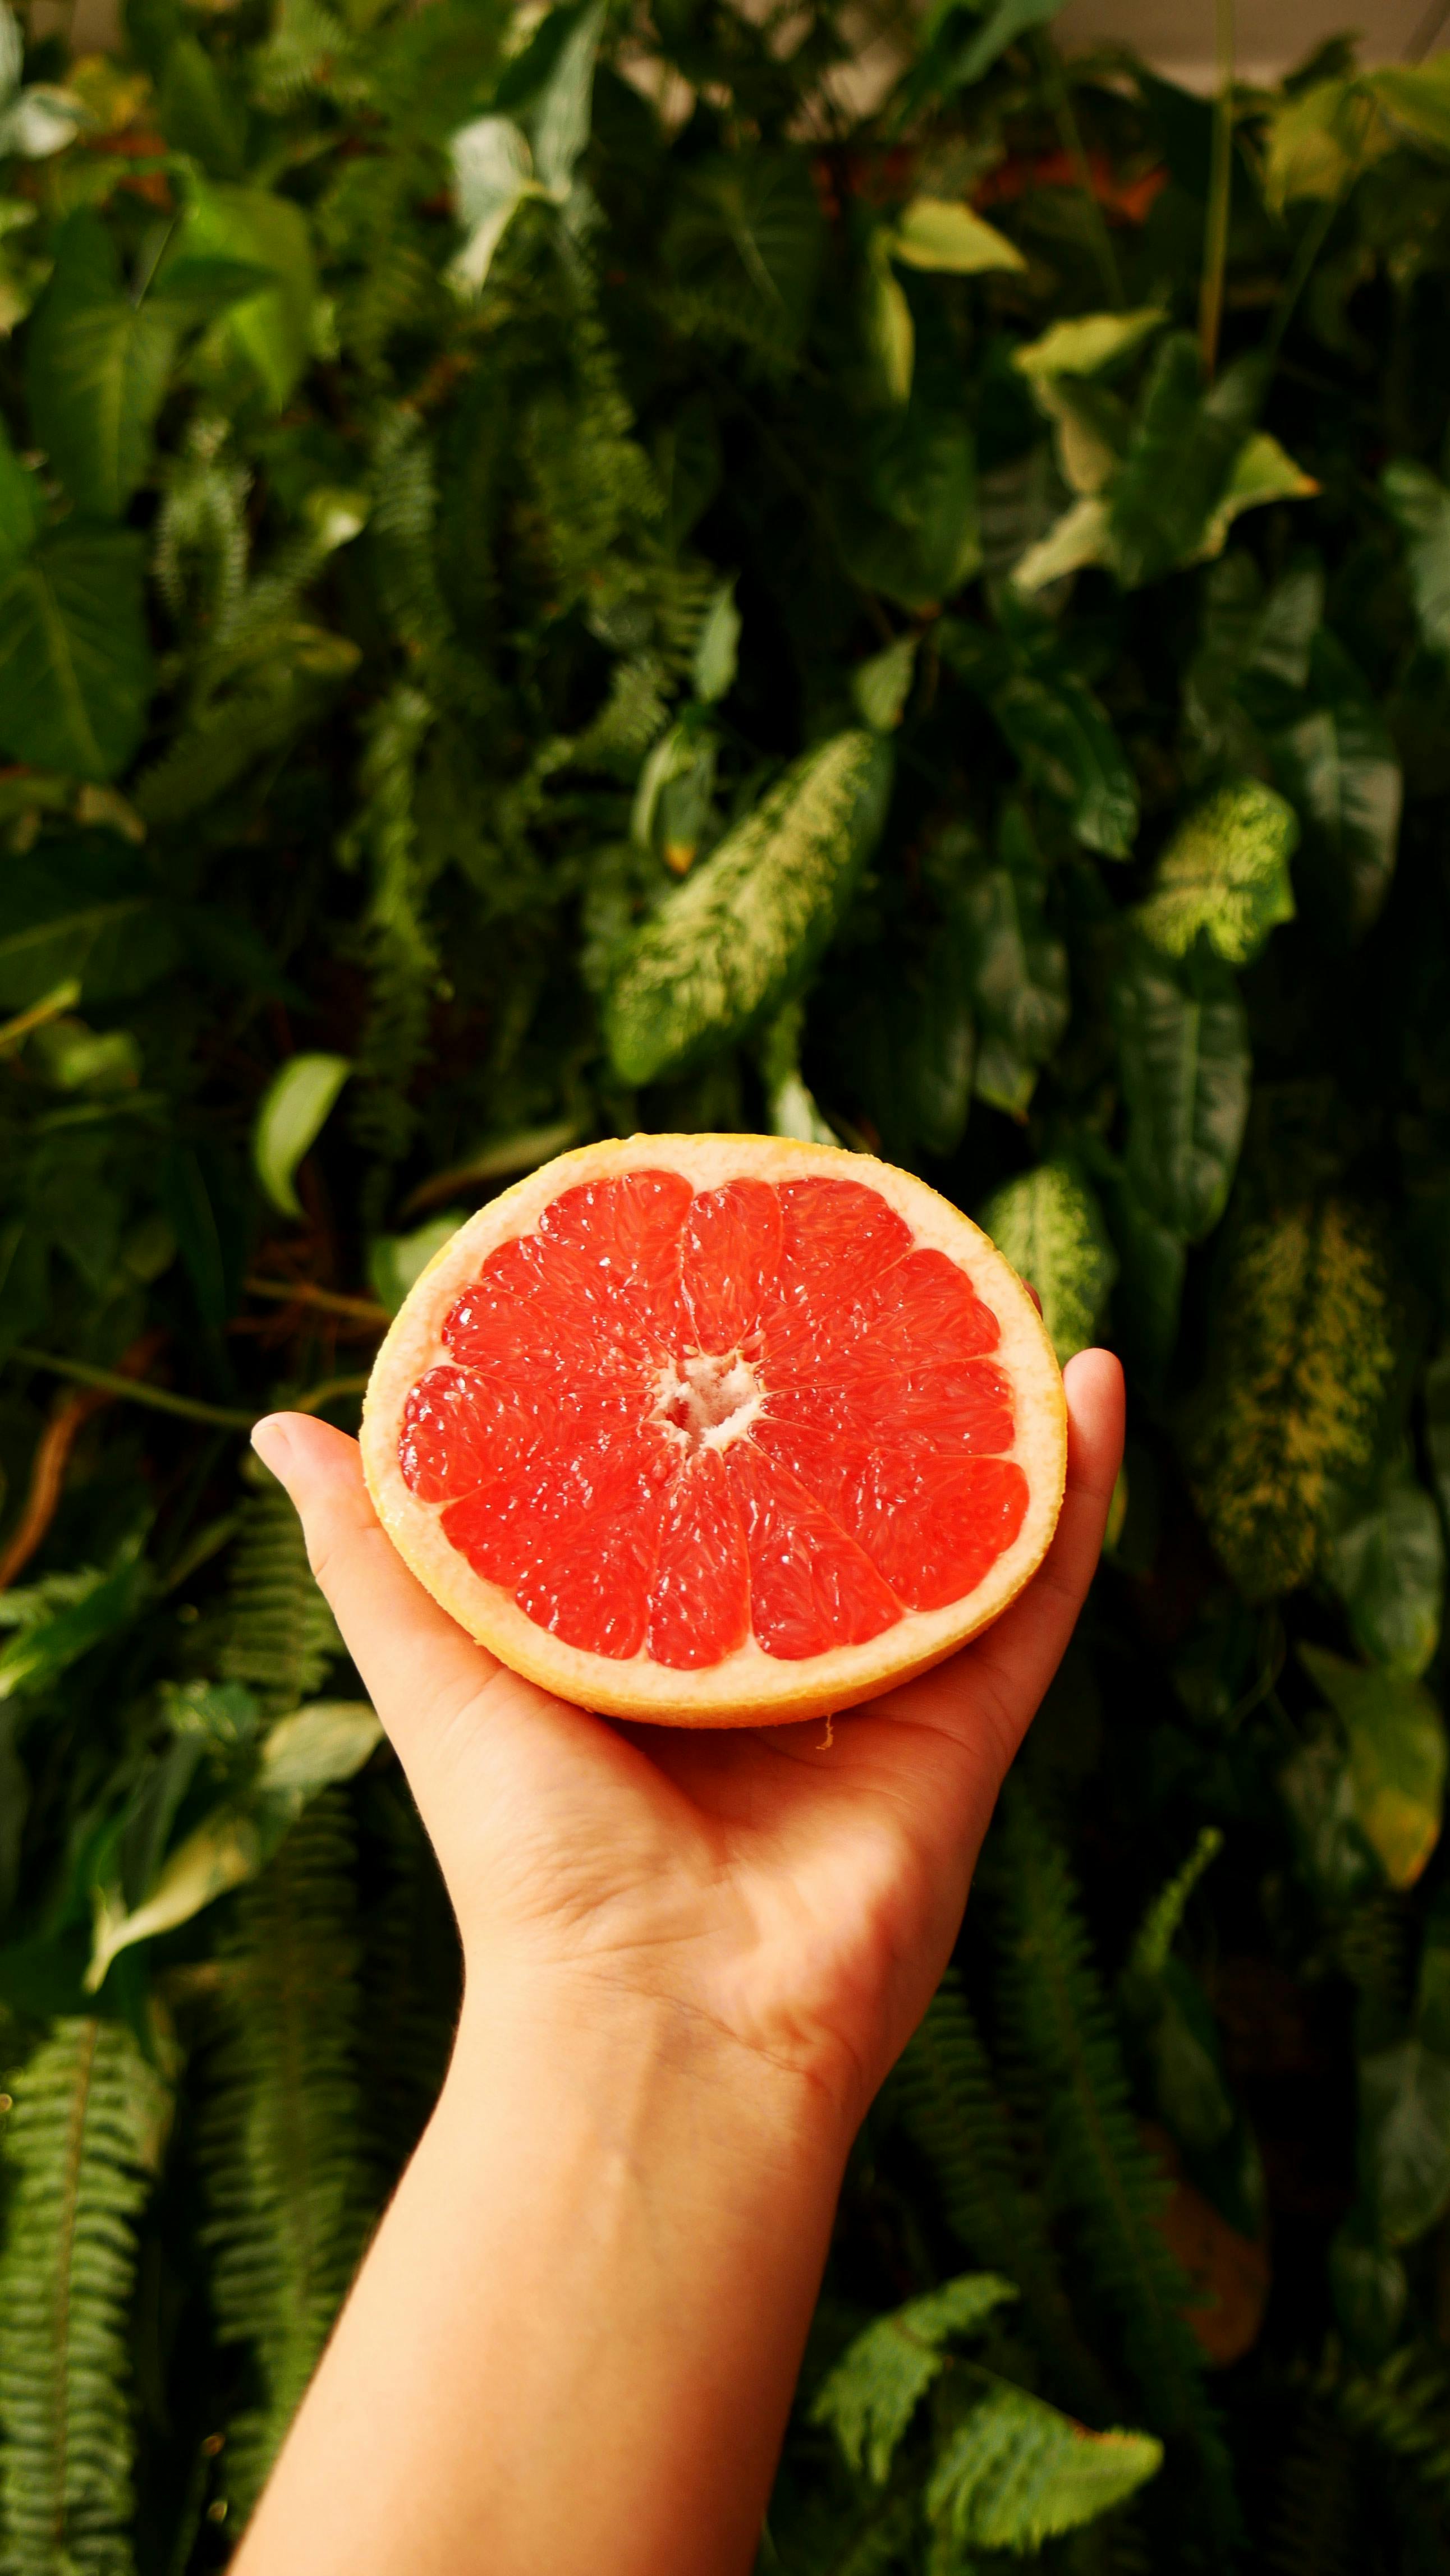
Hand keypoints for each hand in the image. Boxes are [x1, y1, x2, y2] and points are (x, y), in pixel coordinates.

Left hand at [251, 1347, 1121, 2137]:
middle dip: (857, 1398)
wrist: (654, 2023)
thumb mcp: (435, 1671)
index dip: (717, 1397)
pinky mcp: (968, 1730)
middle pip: (833, 1503)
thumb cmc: (529, 1861)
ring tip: (999, 1297)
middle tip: (868, 1276)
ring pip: (955, 1527)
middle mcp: (776, 1672)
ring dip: (988, 1416)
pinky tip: (1094, 1381)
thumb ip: (375, 1548)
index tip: (726, 1285)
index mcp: (660, 1659)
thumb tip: (282, 1421)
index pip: (701, 1497)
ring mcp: (882, 1701)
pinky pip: (1037, 1590)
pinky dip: (1079, 1489)